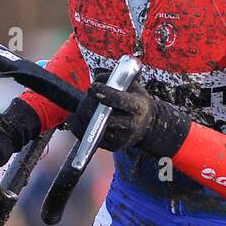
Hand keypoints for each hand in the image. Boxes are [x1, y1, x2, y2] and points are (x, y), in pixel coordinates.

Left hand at [69, 79, 190, 157]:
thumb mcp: (133, 86)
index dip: (104, 93)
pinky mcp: (112, 147)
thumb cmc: (136, 102)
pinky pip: (88, 137)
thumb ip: (116, 79)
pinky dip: (79, 126)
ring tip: (84, 105)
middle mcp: (131, 124)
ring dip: (82, 114)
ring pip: (93, 127)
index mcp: (139, 106)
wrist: (146, 125)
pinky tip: (79, 118)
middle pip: (103, 116)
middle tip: (87, 96)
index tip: (92, 87)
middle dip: (89, 104)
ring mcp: (121, 138)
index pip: (119, 100)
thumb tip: (97, 80)